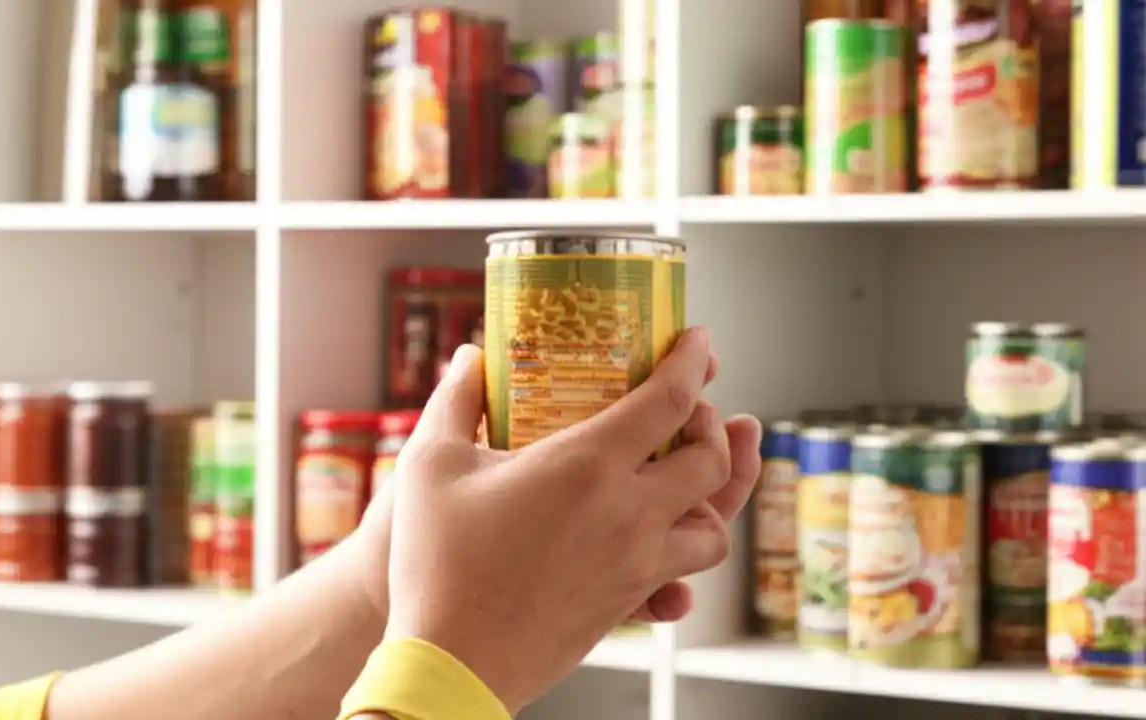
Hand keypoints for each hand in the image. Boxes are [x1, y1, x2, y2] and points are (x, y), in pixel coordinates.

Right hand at [353, 342, 762, 628]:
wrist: (450, 662)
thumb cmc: (437, 563)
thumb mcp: (431, 465)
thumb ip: (455, 399)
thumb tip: (470, 358)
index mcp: (586, 466)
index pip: (670, 400)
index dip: (691, 361)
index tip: (697, 341)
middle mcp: (628, 514)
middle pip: (710, 460)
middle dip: (711, 425)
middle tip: (689, 409)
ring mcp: (636, 565)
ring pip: (714, 528)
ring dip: (711, 495)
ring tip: (682, 477)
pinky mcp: (627, 604)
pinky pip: (684, 573)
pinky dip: (685, 545)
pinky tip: (656, 532)